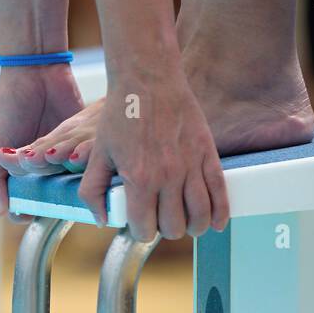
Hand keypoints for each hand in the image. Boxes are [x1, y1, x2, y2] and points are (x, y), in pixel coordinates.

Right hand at [0, 63, 84, 217]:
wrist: (36, 70)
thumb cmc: (11, 105)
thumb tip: (0, 213)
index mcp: (19, 167)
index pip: (25, 197)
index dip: (28, 207)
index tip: (33, 210)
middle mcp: (41, 163)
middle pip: (50, 193)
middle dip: (52, 196)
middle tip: (55, 196)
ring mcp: (62, 153)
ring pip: (69, 180)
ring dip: (69, 181)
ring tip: (70, 177)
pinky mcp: (81, 140)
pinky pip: (86, 159)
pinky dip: (85, 163)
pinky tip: (84, 165)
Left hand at [78, 66, 228, 240]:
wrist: (148, 80)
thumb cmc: (121, 115)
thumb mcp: (98, 153)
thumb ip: (93, 190)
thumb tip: (101, 219)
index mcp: (138, 178)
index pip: (144, 229)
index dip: (140, 231)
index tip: (139, 223)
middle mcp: (167, 176)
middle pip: (174, 227)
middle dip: (164, 228)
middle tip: (159, 217)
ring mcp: (191, 166)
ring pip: (199, 216)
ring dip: (192, 226)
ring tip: (183, 221)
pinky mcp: (208, 154)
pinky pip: (220, 194)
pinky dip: (219, 214)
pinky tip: (213, 222)